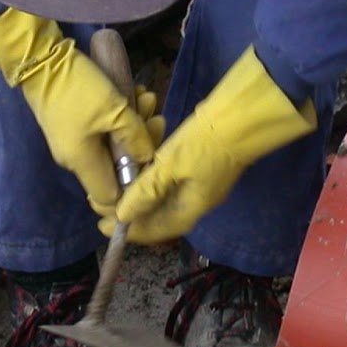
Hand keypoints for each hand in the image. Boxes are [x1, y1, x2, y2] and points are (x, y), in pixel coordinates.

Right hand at [0, 9, 158, 212]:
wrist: (40, 58)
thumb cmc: (78, 88)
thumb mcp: (115, 111)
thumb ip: (136, 138)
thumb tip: (147, 157)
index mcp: (82, 164)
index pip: (109, 199)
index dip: (132, 189)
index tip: (152, 165)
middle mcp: (76, 160)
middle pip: (116, 167)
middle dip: (141, 143)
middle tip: (156, 118)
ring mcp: (73, 141)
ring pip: (113, 144)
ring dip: (135, 123)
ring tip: (147, 96)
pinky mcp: (73, 123)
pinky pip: (102, 128)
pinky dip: (120, 115)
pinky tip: (134, 92)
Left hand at [108, 46, 315, 242]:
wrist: (243, 115)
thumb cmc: (206, 142)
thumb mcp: (171, 165)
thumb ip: (146, 191)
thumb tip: (122, 216)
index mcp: (189, 210)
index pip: (153, 231)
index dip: (127, 229)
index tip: (103, 224)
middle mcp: (193, 203)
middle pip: (154, 214)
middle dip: (130, 207)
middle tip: (103, 200)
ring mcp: (197, 184)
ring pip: (159, 193)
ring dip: (139, 185)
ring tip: (116, 179)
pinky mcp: (197, 166)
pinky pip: (167, 175)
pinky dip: (152, 169)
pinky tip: (139, 159)